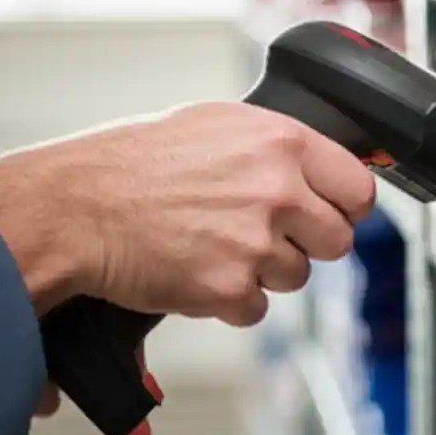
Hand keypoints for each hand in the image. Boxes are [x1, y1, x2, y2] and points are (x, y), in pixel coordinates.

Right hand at [0, 101, 374, 434]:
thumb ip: (276, 147)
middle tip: (265, 236)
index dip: (345, 207)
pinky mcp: (230, 288)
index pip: (359, 189)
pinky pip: (256, 309)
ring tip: (214, 246)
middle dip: (308, 244)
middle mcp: (277, 190)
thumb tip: (321, 167)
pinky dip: (230, 300)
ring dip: (264, 272)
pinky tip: (196, 270)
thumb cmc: (134, 161)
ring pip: (297, 277)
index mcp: (281, 142)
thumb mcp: (215, 125)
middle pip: (338, 241)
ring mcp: (256, 242)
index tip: (331, 213)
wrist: (76, 207)